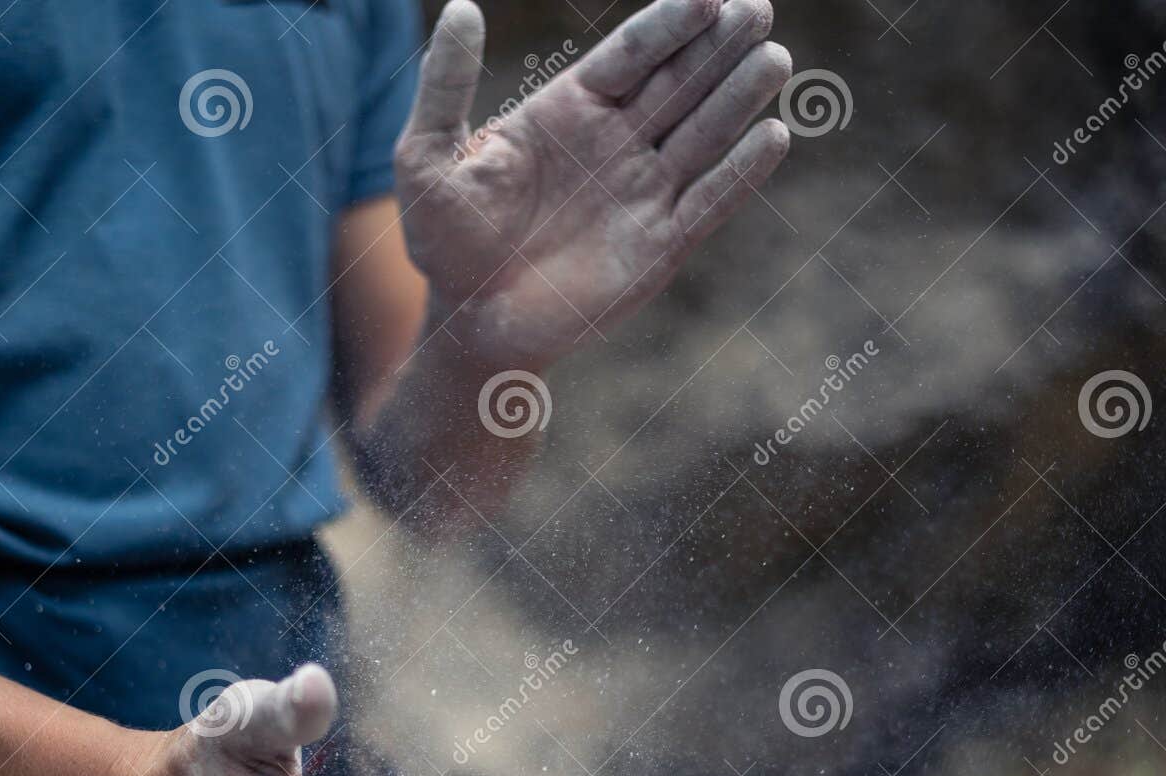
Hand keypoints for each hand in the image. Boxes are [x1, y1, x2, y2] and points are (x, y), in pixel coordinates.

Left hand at [395, 0, 791, 365]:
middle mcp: (618, 141)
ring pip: (703, 132)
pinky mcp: (660, 244)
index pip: (631, 54)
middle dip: (718, 45)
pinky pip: (709, 202)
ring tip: (773, 59)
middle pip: (680, 82)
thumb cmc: (444, 238)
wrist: (468, 319)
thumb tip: (460, 9)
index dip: (668, 23)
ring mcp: (644, 191)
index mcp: (572, 109)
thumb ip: (445, 85)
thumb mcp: (427, 157)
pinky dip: (740, 173)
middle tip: (757, 8)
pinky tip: (773, 136)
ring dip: (738, 96)